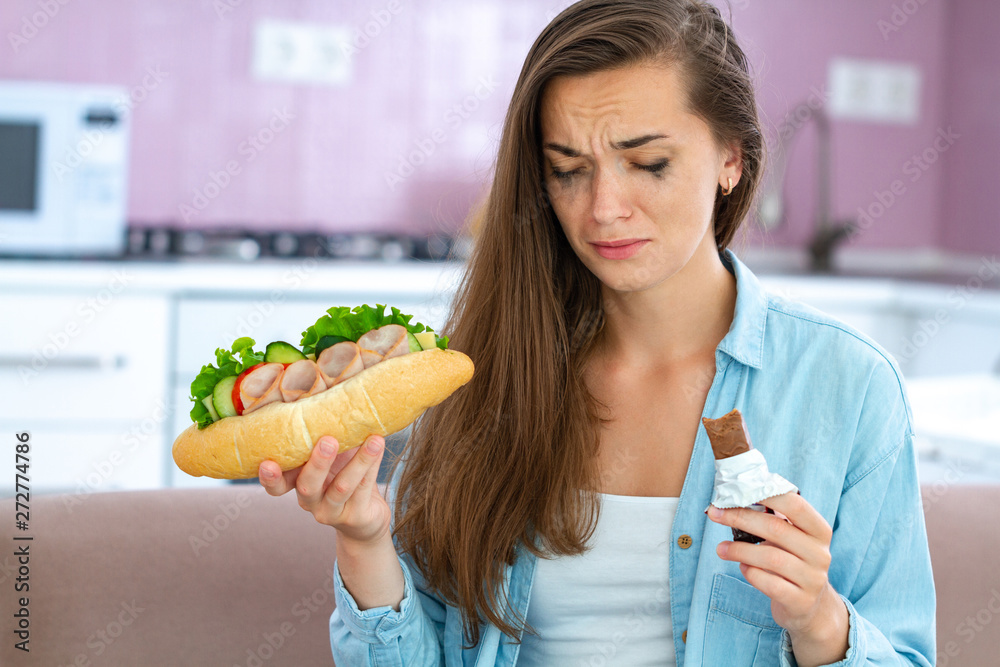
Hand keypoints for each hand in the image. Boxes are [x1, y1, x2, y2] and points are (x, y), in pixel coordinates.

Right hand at [258, 434, 391, 545]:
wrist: (368, 515)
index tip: (268, 463)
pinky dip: (372, 465)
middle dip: (318, 463)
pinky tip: (379, 446)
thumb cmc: (344, 472)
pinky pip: (364, 489)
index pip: (276, 486)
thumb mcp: (331, 454)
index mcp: (297, 483)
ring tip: (373, 440)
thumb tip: (327, 391)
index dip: (270, 477)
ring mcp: (331, 511)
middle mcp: (310, 501)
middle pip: (307, 486)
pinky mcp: (355, 517)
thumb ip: (323, 434)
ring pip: (342, 488)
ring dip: (358, 462)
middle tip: (329, 441)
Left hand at [707, 492, 848, 666]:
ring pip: (771, 558)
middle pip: (777, 529)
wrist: (809, 607)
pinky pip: (770, 584)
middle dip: (741, 518)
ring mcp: (813, 579)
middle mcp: (820, 553)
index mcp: (818, 531)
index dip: (767, 495)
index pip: (795, 505)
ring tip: (720, 548)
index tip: (739, 490)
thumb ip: (773, 519)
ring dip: (739, 549)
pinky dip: (751, 573)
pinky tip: (742, 568)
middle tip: (716, 514)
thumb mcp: (791, 539)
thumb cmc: (792, 562)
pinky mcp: (800, 601)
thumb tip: (736, 497)